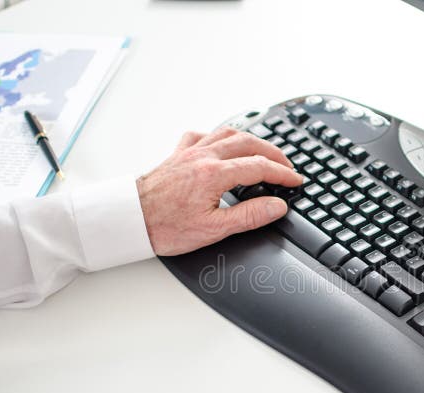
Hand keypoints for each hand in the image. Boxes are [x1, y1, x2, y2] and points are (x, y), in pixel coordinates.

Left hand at [136, 128, 301, 255]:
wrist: (128, 219)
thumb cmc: (164, 226)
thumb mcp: (213, 229)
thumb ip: (249, 216)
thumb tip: (276, 206)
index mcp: (214, 174)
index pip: (259, 167)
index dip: (282, 174)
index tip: (295, 180)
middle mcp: (203, 156)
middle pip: (248, 143)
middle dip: (273, 152)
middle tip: (287, 166)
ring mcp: (189, 152)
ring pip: (228, 133)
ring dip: (251, 139)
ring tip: (264, 150)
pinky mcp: (177, 155)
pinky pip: (202, 135)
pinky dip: (220, 137)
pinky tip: (224, 145)